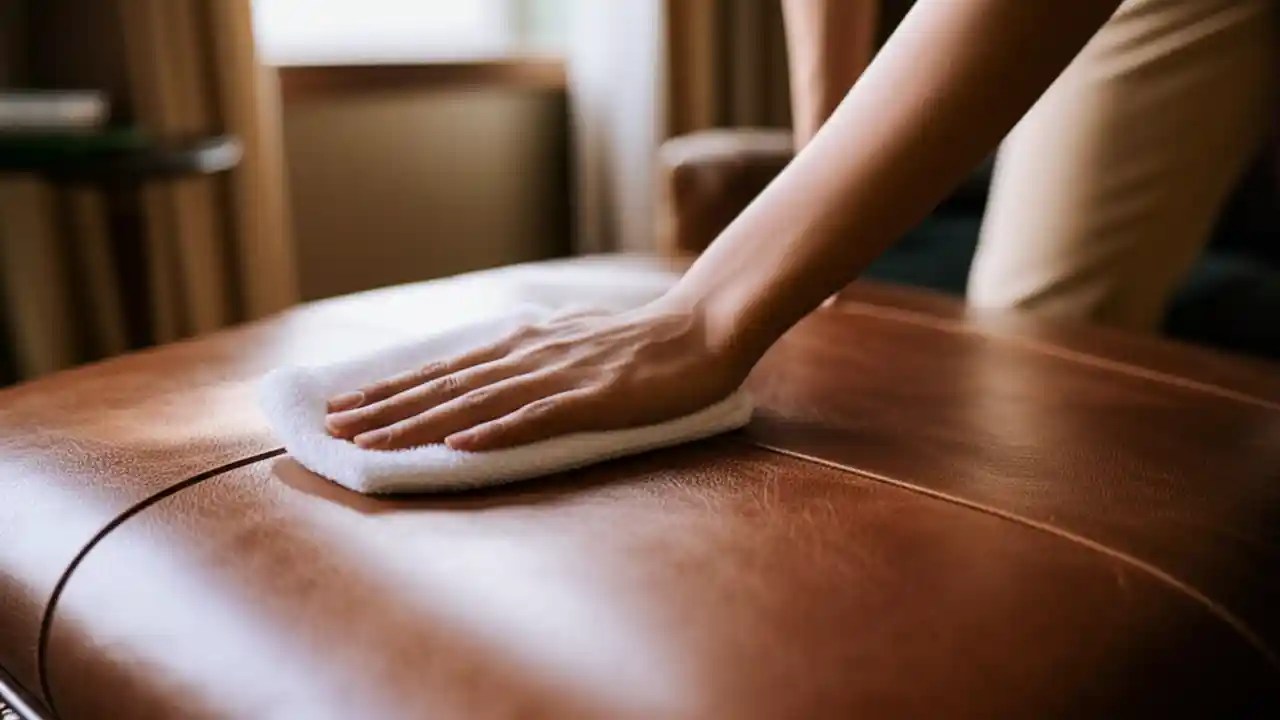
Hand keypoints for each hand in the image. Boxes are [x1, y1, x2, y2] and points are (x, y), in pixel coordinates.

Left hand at [324, 299, 749, 451]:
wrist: (700, 329)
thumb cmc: (639, 340)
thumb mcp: (571, 338)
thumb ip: (531, 353)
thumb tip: (491, 366)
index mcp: (522, 345)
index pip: (444, 370)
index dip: (391, 390)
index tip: (345, 406)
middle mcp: (528, 356)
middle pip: (445, 386)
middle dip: (385, 410)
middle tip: (334, 428)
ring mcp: (558, 377)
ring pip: (475, 403)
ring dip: (420, 423)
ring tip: (374, 442)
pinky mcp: (591, 399)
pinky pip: (536, 418)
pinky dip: (494, 431)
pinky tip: (459, 445)